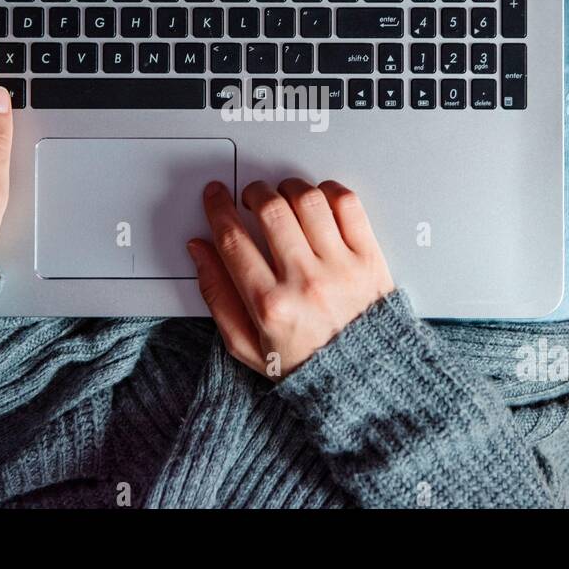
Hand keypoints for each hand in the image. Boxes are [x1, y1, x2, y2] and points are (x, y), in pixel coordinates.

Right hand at [187, 179, 394, 378]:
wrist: (363, 380)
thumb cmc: (306, 364)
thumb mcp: (246, 346)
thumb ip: (217, 295)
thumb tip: (200, 250)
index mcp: (269, 306)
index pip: (233, 239)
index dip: (218, 208)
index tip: (216, 195)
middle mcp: (304, 282)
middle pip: (271, 211)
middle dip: (254, 193)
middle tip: (251, 197)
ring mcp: (340, 268)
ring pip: (308, 201)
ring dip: (289, 188)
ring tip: (284, 196)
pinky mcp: (369, 259)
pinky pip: (348, 206)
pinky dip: (329, 192)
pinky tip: (319, 201)